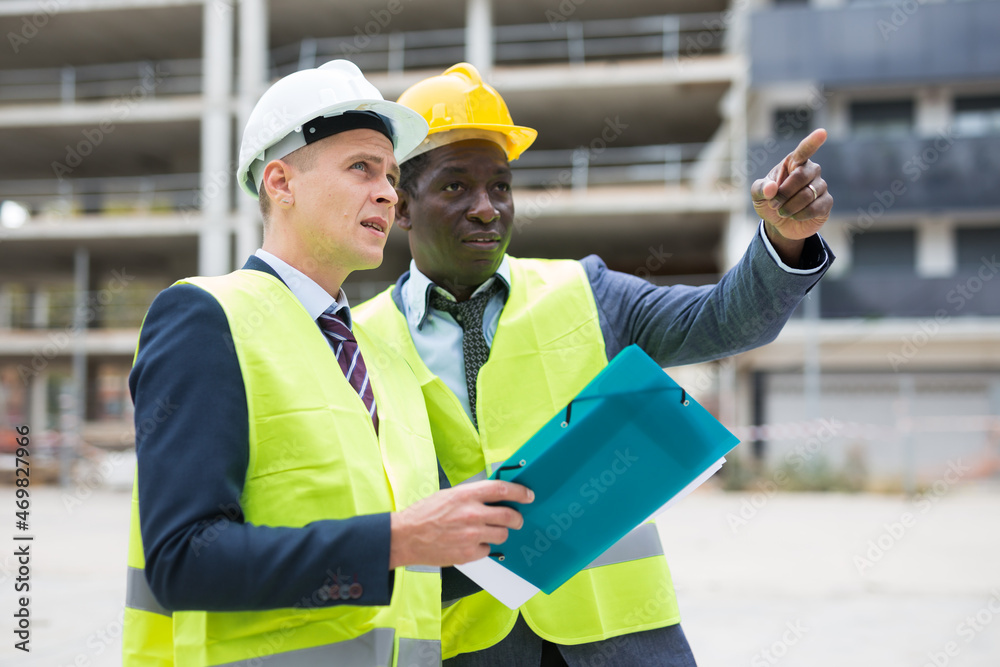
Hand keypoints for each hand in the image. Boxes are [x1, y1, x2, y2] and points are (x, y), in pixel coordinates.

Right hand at [388, 480, 533, 568]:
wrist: (405, 537)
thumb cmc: (423, 514)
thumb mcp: (449, 495)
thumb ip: (471, 496)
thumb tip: (493, 496)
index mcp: (466, 495)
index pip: (502, 489)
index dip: (520, 492)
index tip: (528, 495)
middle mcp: (472, 514)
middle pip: (509, 515)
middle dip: (517, 518)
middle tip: (517, 519)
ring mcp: (471, 535)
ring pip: (502, 535)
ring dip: (501, 533)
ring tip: (491, 532)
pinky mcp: (468, 553)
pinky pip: (488, 550)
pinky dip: (483, 547)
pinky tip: (472, 543)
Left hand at [751, 128, 833, 263]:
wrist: (779, 224)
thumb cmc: (769, 202)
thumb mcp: (757, 195)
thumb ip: (760, 189)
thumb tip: (771, 188)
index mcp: (794, 162)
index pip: (804, 150)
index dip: (813, 142)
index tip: (822, 133)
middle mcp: (811, 170)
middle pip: (800, 176)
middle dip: (783, 193)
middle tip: (773, 204)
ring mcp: (821, 186)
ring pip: (807, 194)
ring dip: (789, 207)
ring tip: (782, 211)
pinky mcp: (826, 202)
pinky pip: (816, 208)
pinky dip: (800, 215)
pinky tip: (795, 216)